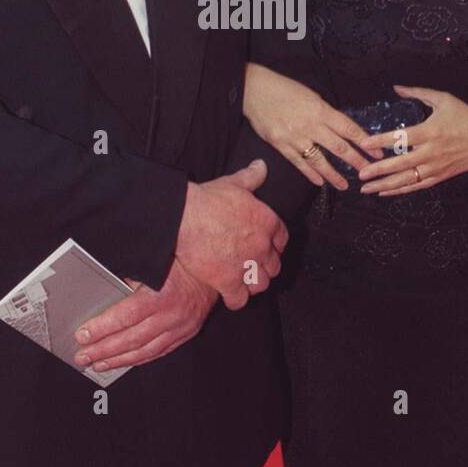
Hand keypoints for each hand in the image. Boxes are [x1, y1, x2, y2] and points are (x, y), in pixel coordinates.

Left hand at [73, 258, 218, 371]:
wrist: (212, 269)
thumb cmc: (180, 263)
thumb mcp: (152, 266)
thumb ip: (129, 282)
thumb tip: (104, 297)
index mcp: (160, 296)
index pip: (124, 317)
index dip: (102, 328)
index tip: (82, 335)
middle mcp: (170, 315)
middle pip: (130, 339)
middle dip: (103, 350)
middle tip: (83, 356)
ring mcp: (180, 328)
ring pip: (144, 351)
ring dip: (118, 360)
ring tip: (98, 365)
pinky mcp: (186, 334)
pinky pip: (159, 352)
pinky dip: (139, 359)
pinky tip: (124, 362)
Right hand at [174, 160, 287, 310]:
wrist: (185, 217)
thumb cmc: (208, 199)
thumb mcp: (233, 183)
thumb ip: (252, 177)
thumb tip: (262, 165)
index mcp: (268, 222)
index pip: (283, 240)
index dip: (274, 245)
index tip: (266, 246)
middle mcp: (262, 247)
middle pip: (274, 266)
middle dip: (264, 267)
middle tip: (252, 265)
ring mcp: (247, 266)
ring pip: (261, 285)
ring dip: (253, 284)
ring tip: (242, 281)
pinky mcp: (229, 282)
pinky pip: (239, 300)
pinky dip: (235, 300)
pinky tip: (228, 294)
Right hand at [243, 62, 369, 189]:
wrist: (255, 91)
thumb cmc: (285, 89)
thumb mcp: (311, 96)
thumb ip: (325, 114)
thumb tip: (340, 130)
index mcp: (321, 110)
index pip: (348, 129)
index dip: (364, 142)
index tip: (376, 152)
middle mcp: (310, 125)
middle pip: (338, 147)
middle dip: (356, 161)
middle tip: (368, 172)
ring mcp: (295, 137)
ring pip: (319, 160)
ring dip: (334, 175)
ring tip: (345, 185)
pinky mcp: (280, 145)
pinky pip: (298, 162)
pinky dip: (309, 173)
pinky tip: (319, 182)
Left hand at [355, 84, 467, 194]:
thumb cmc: (466, 117)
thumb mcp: (443, 99)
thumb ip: (418, 93)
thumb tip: (396, 87)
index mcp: (431, 132)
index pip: (402, 138)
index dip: (381, 141)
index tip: (365, 143)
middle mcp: (432, 152)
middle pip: (401, 164)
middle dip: (379, 170)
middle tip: (360, 173)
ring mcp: (436, 167)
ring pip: (407, 180)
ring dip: (385, 185)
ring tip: (366, 188)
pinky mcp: (440, 176)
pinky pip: (417, 186)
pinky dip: (400, 191)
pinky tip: (385, 192)